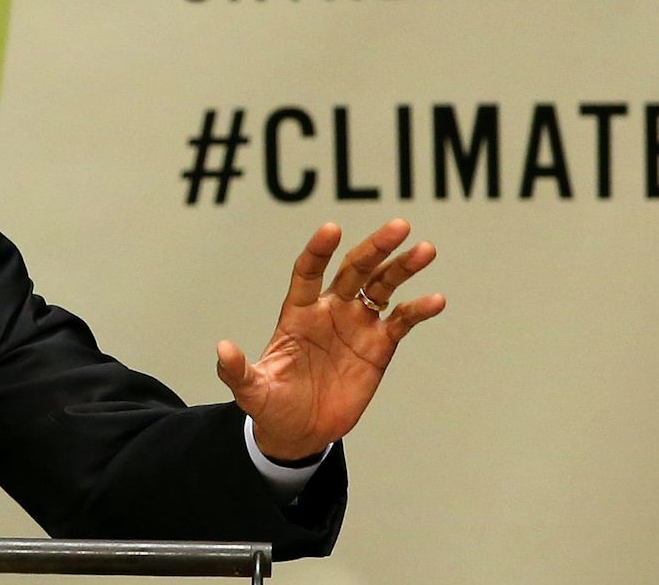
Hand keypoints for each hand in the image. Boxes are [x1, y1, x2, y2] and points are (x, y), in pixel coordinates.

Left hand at [216, 219, 444, 461]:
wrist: (300, 432)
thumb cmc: (271, 405)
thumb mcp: (251, 390)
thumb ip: (237, 370)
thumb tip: (222, 348)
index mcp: (297, 312)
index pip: (308, 271)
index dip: (318, 251)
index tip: (332, 229)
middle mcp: (330, 310)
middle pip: (354, 268)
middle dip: (375, 247)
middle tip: (398, 226)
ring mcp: (356, 325)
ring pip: (382, 286)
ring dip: (402, 267)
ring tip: (425, 249)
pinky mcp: (378, 346)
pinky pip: (400, 321)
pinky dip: (418, 309)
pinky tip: (435, 300)